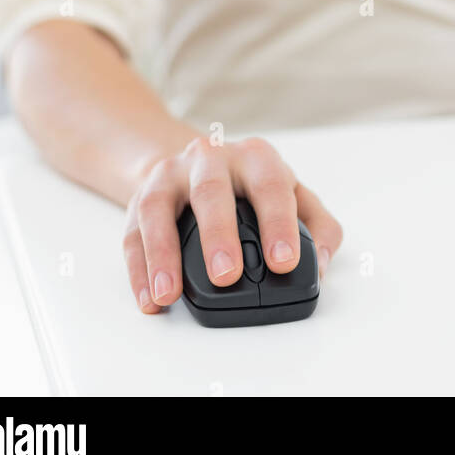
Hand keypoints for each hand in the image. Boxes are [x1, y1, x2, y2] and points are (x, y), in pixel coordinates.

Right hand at [123, 134, 343, 313]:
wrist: (199, 163)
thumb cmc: (253, 187)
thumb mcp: (294, 196)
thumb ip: (318, 228)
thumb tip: (322, 264)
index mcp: (255, 157)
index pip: (270, 185)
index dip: (278, 222)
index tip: (283, 261)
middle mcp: (211, 158)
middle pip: (211, 189)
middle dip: (218, 233)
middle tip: (227, 275)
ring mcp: (172, 175)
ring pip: (160, 207)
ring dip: (163, 252)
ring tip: (170, 293)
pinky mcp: (140, 197)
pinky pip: (133, 231)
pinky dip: (138, 268)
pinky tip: (149, 297)